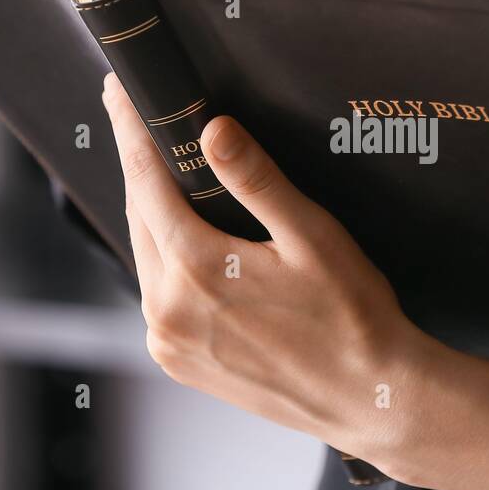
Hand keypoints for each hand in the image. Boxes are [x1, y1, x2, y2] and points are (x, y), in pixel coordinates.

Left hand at [102, 73, 488, 489]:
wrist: (370, 398)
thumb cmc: (353, 318)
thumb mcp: (314, 237)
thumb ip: (259, 181)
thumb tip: (214, 129)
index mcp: (196, 270)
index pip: (146, 181)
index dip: (131, 129)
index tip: (118, 91)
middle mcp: (167, 310)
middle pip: (139, 216)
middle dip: (138, 165)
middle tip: (136, 119)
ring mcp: (169, 342)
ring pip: (145, 257)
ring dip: (150, 213)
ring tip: (161, 173)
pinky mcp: (180, 363)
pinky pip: (157, 296)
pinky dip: (162, 261)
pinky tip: (182, 241)